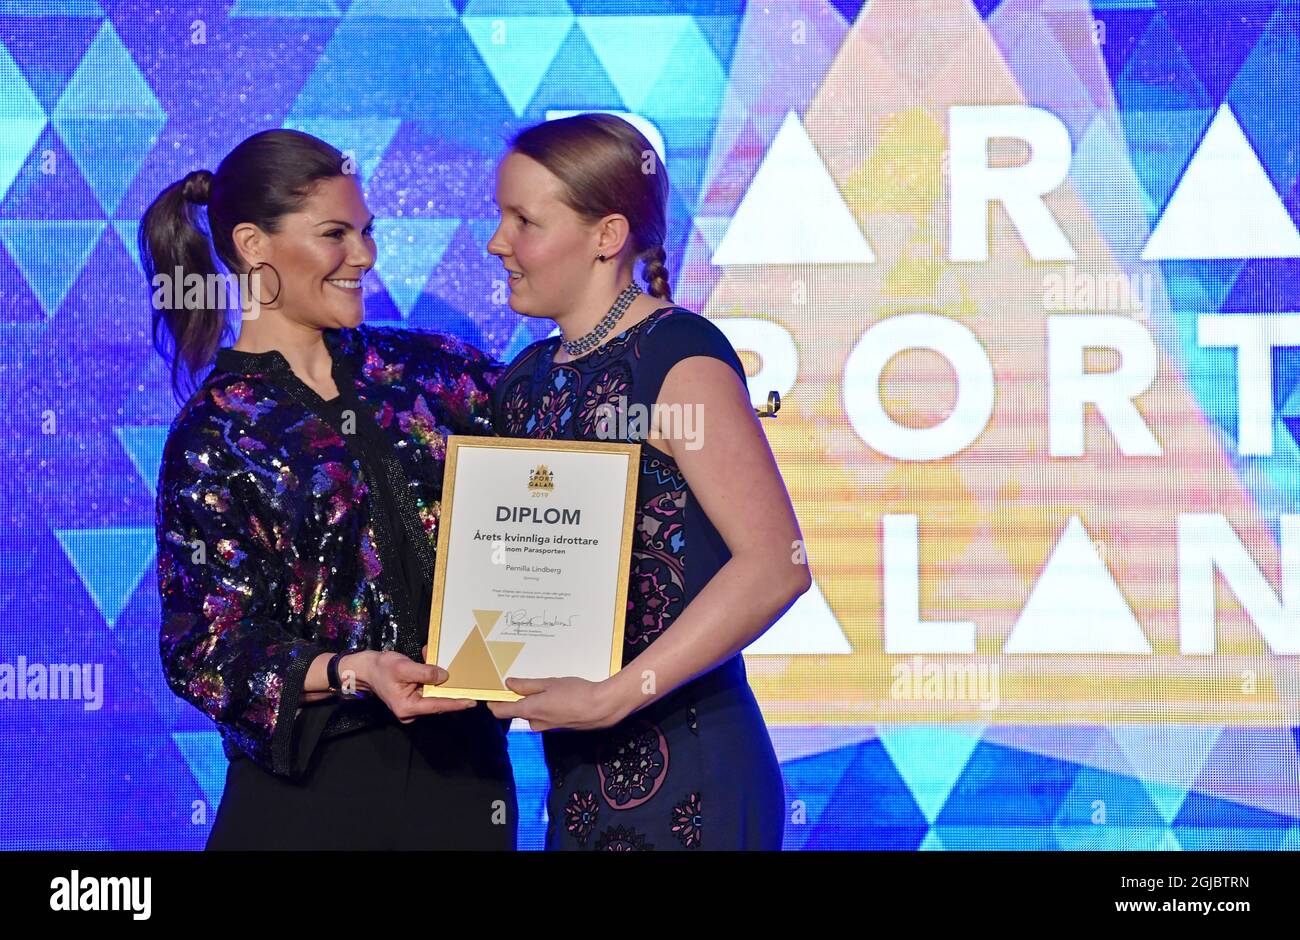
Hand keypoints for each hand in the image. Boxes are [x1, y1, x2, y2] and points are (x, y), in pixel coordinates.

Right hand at [351, 645, 477, 723]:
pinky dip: (431, 678)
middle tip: (466, 678)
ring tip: (444, 664)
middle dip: (449, 687)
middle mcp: (411, 711)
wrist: (365, 669)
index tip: (472, 702)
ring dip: (439, 679)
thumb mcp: (404, 668)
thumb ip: (425, 673)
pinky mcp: (412, 699)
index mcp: (408, 707)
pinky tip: (432, 663)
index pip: (437, 705)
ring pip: (433, 694)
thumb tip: (444, 676)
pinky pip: (427, 690)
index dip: (456, 703)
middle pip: (437, 700)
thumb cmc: (381, 668)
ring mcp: (411, 706)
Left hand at [486, 676, 624, 731]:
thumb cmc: (575, 693)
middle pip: (521, 712)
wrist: (601, 708)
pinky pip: (549, 716)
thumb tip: (509, 684)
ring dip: (539, 703)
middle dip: (523, 700)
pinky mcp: (561, 727)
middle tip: (528, 684)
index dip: (494, 704)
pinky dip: (551, 708)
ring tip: (551, 688)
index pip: (502, 712)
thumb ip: (528, 685)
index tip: (492, 695)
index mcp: (530, 710)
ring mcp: (549, 727)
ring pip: (536, 714)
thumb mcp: (549, 683)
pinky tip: (563, 697)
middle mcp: (536, 723)